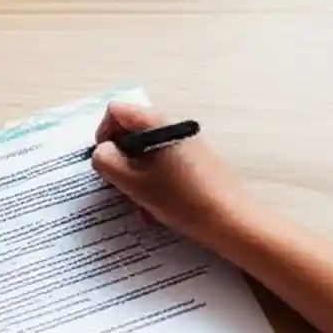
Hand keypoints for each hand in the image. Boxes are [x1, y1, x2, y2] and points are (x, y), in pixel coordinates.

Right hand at [90, 101, 260, 247]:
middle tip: (119, 188)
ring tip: (138, 207)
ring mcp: (185, 143)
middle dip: (120, 162)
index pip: (116, 111)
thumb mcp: (133, 182)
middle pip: (130, 133)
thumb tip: (102, 152)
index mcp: (157, 123)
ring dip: (135, 179)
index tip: (104, 162)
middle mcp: (172, 126)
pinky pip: (161, 165)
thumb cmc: (182, 199)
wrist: (231, 221)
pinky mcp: (194, 161)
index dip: (102, 134)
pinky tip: (153, 211)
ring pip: (145, 154)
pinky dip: (152, 184)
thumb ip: (106, 161)